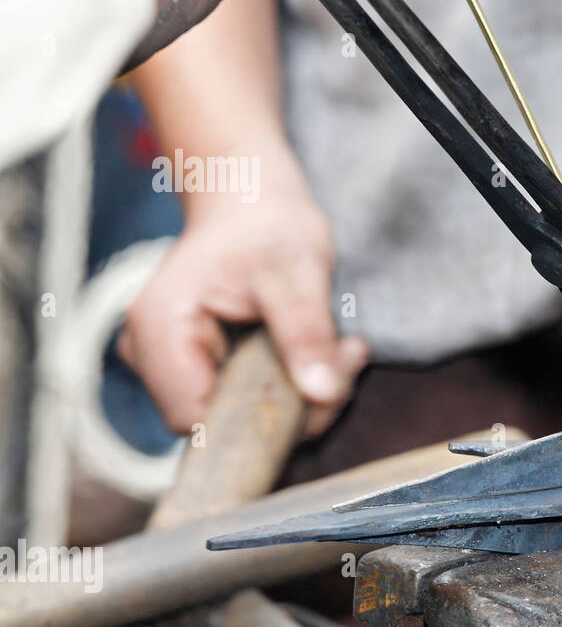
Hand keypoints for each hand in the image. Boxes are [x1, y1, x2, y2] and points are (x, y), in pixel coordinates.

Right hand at [119, 156, 366, 436]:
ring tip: (339, 347)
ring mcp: (167, 364)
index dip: (264, 420)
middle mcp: (150, 354)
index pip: (199, 421)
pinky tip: (321, 350)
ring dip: (299, 394)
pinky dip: (290, 385)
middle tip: (346, 357)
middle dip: (294, 404)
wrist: (252, 202)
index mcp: (159, 328)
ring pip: (238, 417)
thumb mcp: (298, 272)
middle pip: (220, 424)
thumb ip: (306, 333)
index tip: (327, 385)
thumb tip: (322, 394)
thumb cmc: (269, 226)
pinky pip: (244, 401)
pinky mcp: (194, 368)